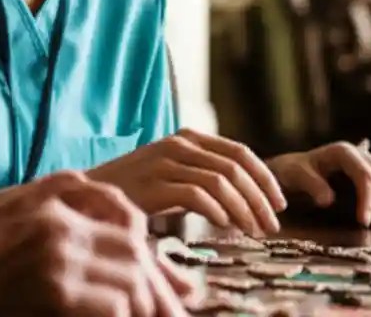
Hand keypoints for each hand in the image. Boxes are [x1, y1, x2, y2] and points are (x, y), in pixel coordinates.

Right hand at [0, 172, 191, 315]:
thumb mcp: (8, 229)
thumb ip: (61, 225)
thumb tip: (124, 239)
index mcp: (48, 194)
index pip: (122, 210)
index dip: (145, 246)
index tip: (159, 274)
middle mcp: (57, 215)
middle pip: (134, 245)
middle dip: (157, 282)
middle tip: (176, 309)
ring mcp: (58, 250)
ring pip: (133, 276)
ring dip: (150, 304)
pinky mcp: (57, 287)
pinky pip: (117, 304)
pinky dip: (129, 315)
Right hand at [87, 128, 286, 236]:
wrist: (91, 193)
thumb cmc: (137, 189)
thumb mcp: (174, 173)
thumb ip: (205, 174)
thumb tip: (246, 195)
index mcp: (189, 138)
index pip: (239, 152)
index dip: (265, 178)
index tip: (279, 204)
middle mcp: (179, 144)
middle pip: (235, 167)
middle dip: (260, 198)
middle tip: (271, 226)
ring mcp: (165, 162)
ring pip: (221, 181)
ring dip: (244, 209)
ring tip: (252, 231)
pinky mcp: (154, 184)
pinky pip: (197, 195)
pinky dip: (217, 211)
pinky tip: (225, 227)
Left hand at [266, 140, 370, 227]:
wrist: (292, 170)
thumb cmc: (292, 172)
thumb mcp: (296, 176)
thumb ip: (312, 185)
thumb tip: (329, 200)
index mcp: (344, 152)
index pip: (366, 176)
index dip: (369, 200)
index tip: (363, 222)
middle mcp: (362, 155)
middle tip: (367, 226)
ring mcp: (370, 165)